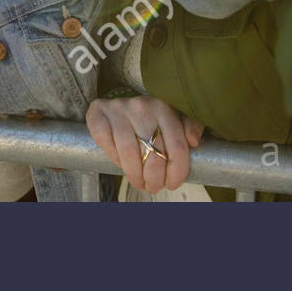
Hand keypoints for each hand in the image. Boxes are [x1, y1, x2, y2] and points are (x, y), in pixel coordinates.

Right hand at [86, 95, 203, 193]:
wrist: (115, 107)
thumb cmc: (148, 120)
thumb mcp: (173, 120)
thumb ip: (190, 126)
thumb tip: (193, 140)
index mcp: (164, 107)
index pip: (177, 146)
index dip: (177, 172)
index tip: (172, 183)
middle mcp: (141, 105)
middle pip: (154, 152)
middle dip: (155, 178)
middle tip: (154, 186)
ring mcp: (118, 109)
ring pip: (129, 152)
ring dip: (135, 175)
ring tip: (139, 182)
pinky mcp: (98, 114)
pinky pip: (106, 143)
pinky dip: (114, 159)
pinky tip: (121, 164)